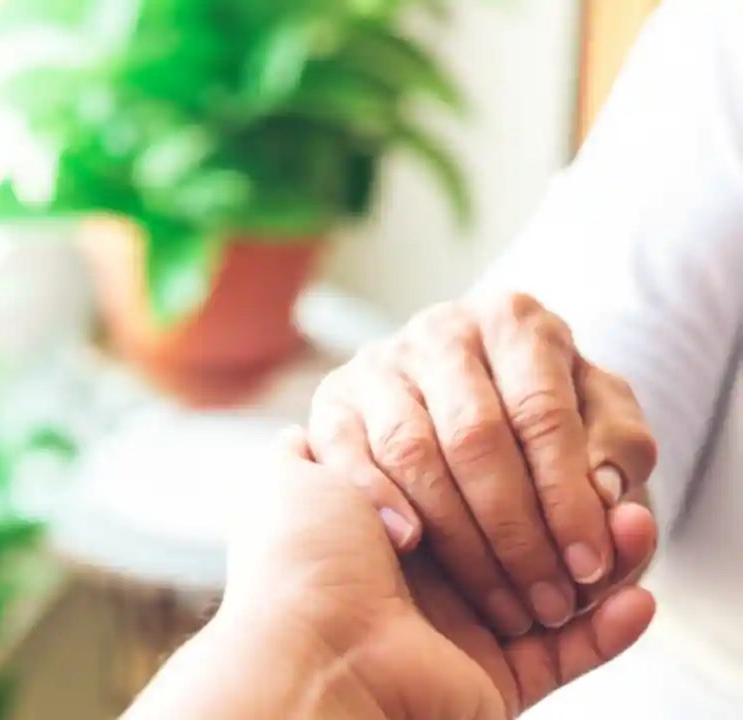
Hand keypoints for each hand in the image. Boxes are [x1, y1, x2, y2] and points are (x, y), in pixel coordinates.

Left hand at [124, 430, 657, 719]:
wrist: (311, 655)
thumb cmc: (303, 558)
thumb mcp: (294, 475)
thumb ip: (317, 446)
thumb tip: (310, 430)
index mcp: (390, 522)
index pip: (468, 475)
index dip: (511, 457)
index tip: (543, 431)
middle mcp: (427, 571)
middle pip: (520, 526)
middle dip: (562, 504)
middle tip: (601, 484)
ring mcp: (465, 626)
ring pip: (556, 584)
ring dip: (603, 556)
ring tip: (635, 522)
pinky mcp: (497, 675)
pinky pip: (570, 653)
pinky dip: (610, 625)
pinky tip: (639, 595)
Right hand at [307, 292, 656, 633]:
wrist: (458, 397)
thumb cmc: (540, 416)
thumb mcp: (600, 419)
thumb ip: (619, 450)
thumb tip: (601, 492)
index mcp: (513, 321)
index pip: (543, 414)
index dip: (568, 498)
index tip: (590, 568)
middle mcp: (440, 331)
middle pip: (475, 436)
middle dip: (515, 530)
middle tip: (546, 601)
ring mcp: (378, 364)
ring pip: (411, 452)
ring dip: (457, 538)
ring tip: (498, 601)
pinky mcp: (332, 400)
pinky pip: (345, 455)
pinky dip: (378, 503)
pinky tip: (410, 547)